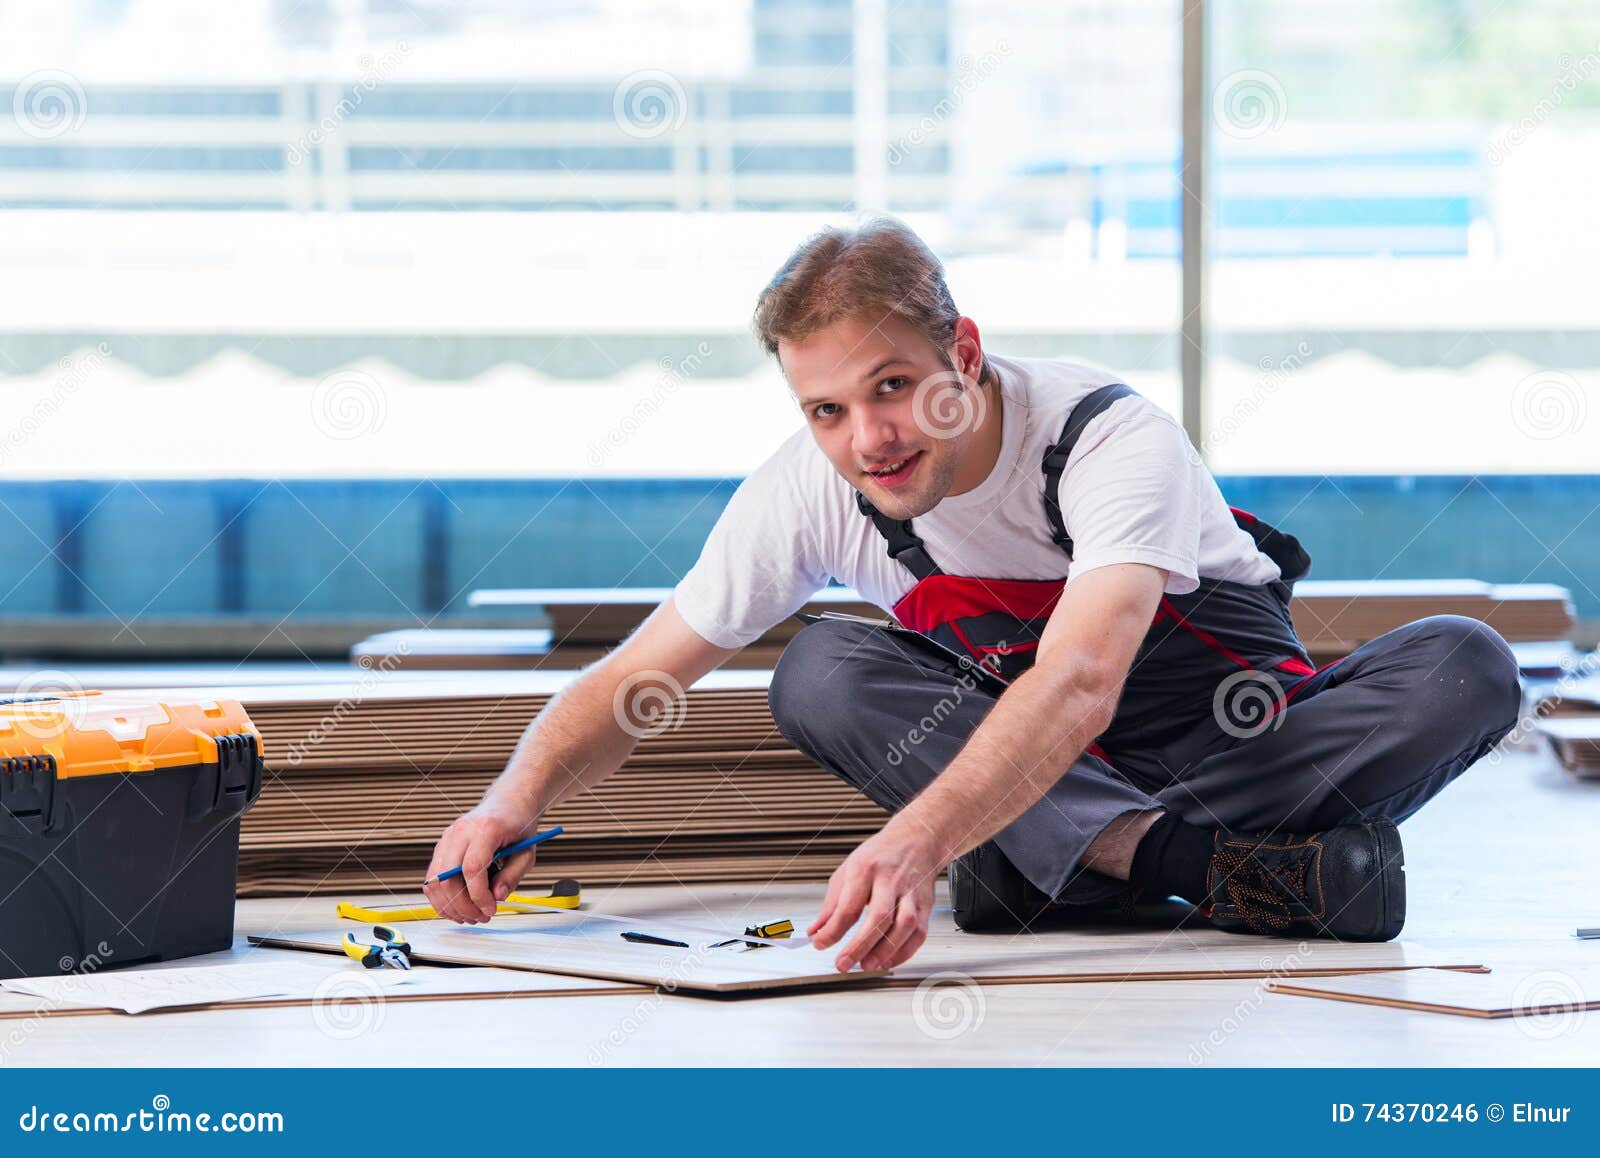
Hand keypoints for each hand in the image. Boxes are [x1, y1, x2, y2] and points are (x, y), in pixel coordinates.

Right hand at [422, 801, 540, 923]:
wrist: (507, 803)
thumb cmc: (518, 826)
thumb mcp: (526, 851)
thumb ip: (512, 876)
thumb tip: (496, 897)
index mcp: (486, 828)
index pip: (472, 867)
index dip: (478, 895)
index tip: (490, 909)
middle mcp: (461, 830)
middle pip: (447, 876)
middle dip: (463, 905)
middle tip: (481, 917)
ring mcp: (447, 837)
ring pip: (434, 880)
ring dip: (449, 905)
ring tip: (471, 916)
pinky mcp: (441, 846)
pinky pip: (432, 878)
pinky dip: (441, 897)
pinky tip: (458, 907)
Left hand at [808, 822, 940, 971]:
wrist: (917, 838)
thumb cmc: (880, 855)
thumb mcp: (847, 871)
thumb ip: (831, 904)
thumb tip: (815, 931)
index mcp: (866, 870)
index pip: (848, 905)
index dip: (832, 930)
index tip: (820, 943)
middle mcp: (890, 880)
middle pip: (879, 917)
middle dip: (860, 945)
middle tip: (843, 964)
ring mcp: (910, 893)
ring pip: (904, 925)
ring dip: (885, 950)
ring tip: (867, 965)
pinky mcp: (925, 905)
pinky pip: (918, 933)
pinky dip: (904, 952)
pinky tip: (887, 960)